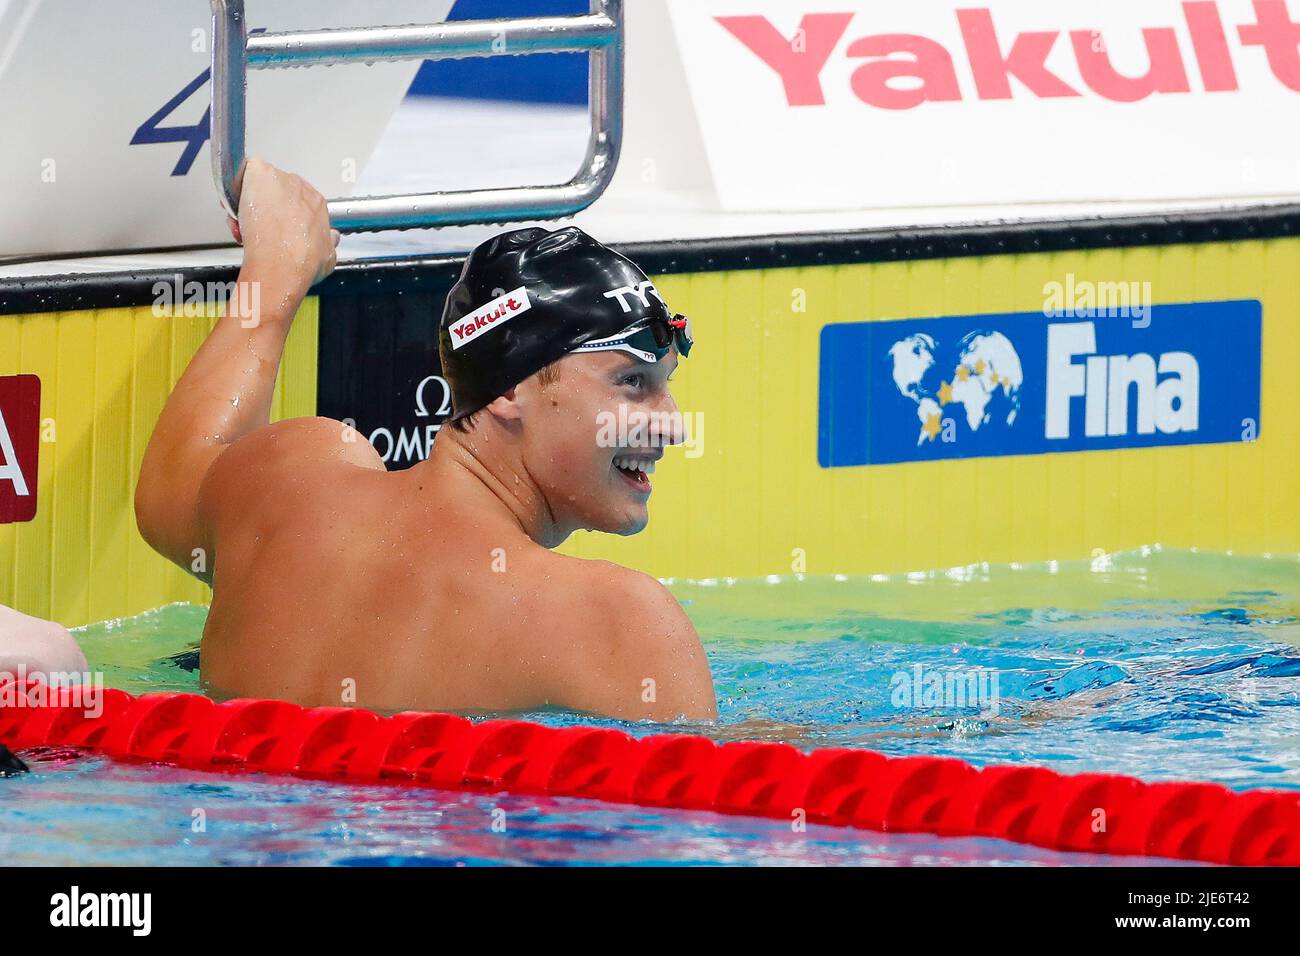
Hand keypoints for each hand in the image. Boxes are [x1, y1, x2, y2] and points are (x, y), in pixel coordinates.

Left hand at [229, 158, 340, 305]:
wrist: (281, 263)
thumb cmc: (301, 263)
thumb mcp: (327, 257)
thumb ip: (328, 243)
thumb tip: (331, 239)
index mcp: (317, 204)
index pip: (298, 200)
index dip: (283, 214)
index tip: (276, 226)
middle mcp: (301, 188)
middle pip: (278, 189)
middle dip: (266, 206)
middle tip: (258, 226)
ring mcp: (280, 180)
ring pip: (259, 183)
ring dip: (250, 201)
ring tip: (245, 226)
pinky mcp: (260, 173)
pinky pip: (244, 171)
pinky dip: (236, 185)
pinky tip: (235, 208)